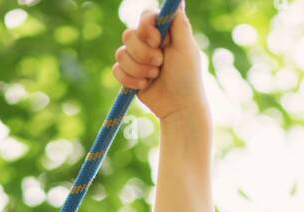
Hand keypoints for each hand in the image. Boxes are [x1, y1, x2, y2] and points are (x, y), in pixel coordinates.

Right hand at [112, 2, 207, 122]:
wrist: (180, 108)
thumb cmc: (187, 79)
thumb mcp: (187, 49)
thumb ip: (179, 23)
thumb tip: (178, 1)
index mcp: (162, 33)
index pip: (144, 16)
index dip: (146, 28)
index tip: (156, 41)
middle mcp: (148, 43)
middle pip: (128, 35)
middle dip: (143, 53)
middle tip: (160, 64)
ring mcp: (137, 59)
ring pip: (121, 53)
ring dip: (138, 68)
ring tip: (154, 77)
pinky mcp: (129, 75)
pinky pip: (117, 70)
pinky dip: (130, 80)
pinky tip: (144, 86)